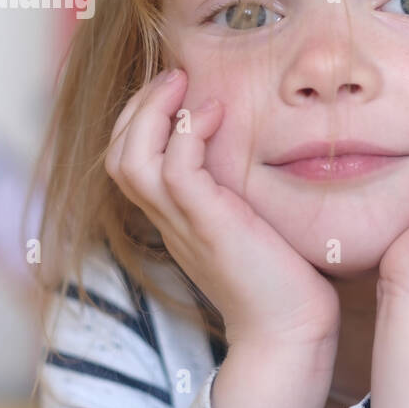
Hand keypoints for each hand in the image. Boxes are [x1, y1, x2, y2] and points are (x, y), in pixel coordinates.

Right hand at [104, 68, 339, 348]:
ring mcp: (184, 225)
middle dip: (137, 106)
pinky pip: (176, 170)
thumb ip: (242, 194)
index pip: (129, 162)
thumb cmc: (286, 280)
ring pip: (131, 159)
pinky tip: (218, 113)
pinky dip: (190, 133)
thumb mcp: (254, 225)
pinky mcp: (209, 226)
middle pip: (116, 155)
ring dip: (151, 112)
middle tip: (172, 75)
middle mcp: (170, 221)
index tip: (174, 90)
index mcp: (176, 220)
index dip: (139, 120)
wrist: (292, 332)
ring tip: (182, 82)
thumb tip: (264, 153)